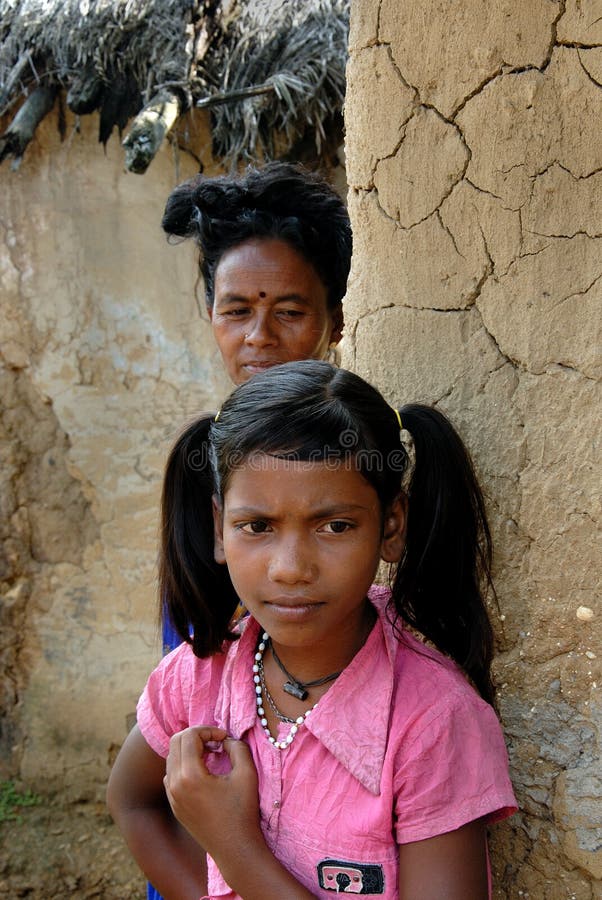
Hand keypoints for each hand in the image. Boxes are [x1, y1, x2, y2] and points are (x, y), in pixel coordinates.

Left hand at [164, 726, 262, 863]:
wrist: (234, 849)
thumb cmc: (243, 811)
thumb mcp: (247, 773)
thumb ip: (237, 747)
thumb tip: (226, 740)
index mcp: (190, 775)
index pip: (189, 735)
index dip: (207, 730)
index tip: (224, 738)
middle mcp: (175, 784)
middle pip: (176, 742)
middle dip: (196, 736)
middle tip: (216, 742)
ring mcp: (172, 796)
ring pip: (172, 758)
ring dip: (189, 749)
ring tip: (211, 756)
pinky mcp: (174, 805)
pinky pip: (171, 775)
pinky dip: (184, 765)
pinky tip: (202, 773)